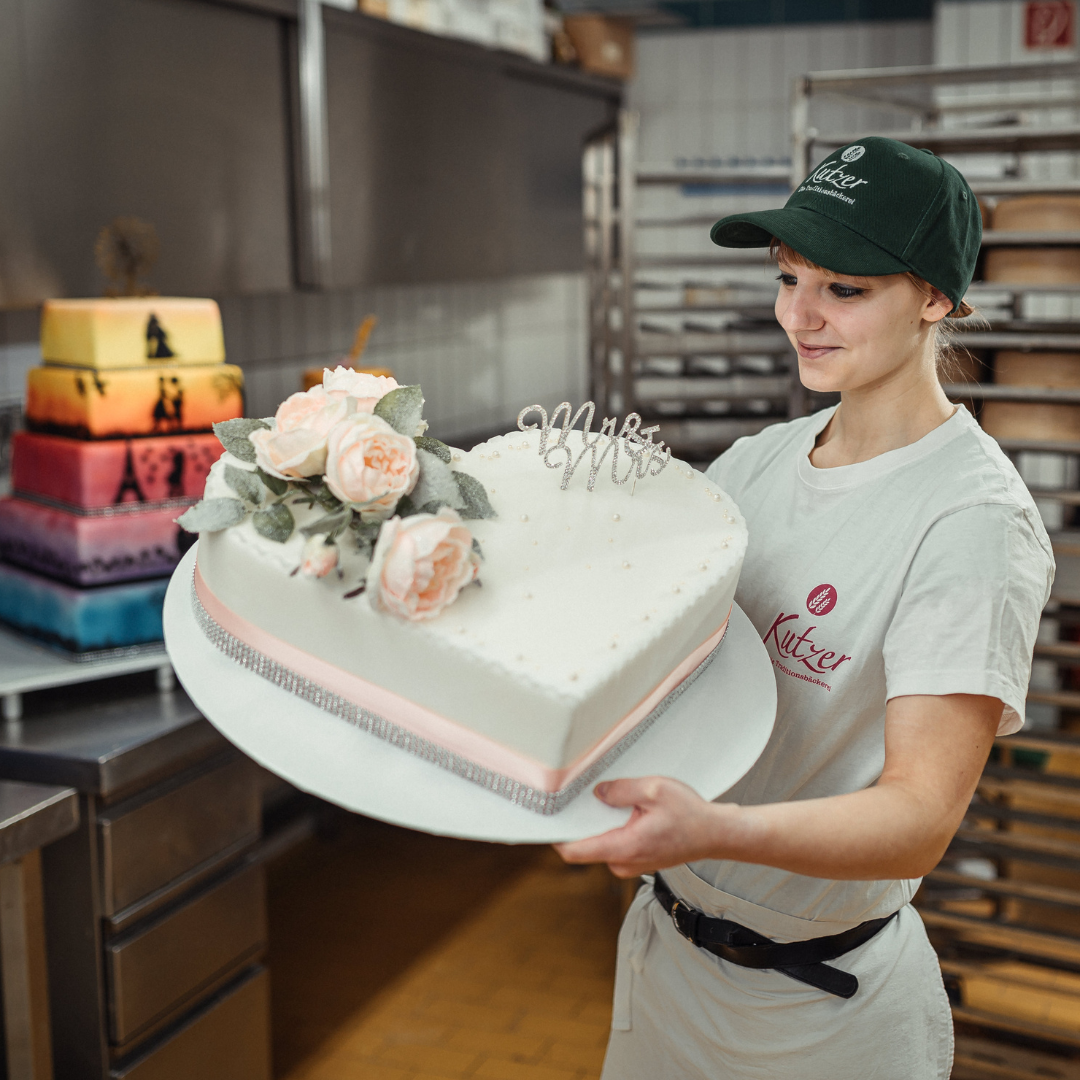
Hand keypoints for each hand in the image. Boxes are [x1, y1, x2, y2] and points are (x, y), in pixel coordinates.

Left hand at [554, 776, 731, 877]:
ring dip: (600, 823)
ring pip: (599, 843)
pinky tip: (623, 810)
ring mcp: (630, 863)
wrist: (716, 834)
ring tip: (609, 800)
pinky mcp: (636, 859)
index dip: (555, 836)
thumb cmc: (690, 814)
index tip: (544, 820)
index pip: (574, 851)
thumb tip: (597, 792)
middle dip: (581, 821)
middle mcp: (624, 862)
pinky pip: (613, 843)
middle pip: (585, 844)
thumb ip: (621, 789)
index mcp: (624, 847)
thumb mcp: (654, 789)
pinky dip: (613, 827)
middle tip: (580, 796)